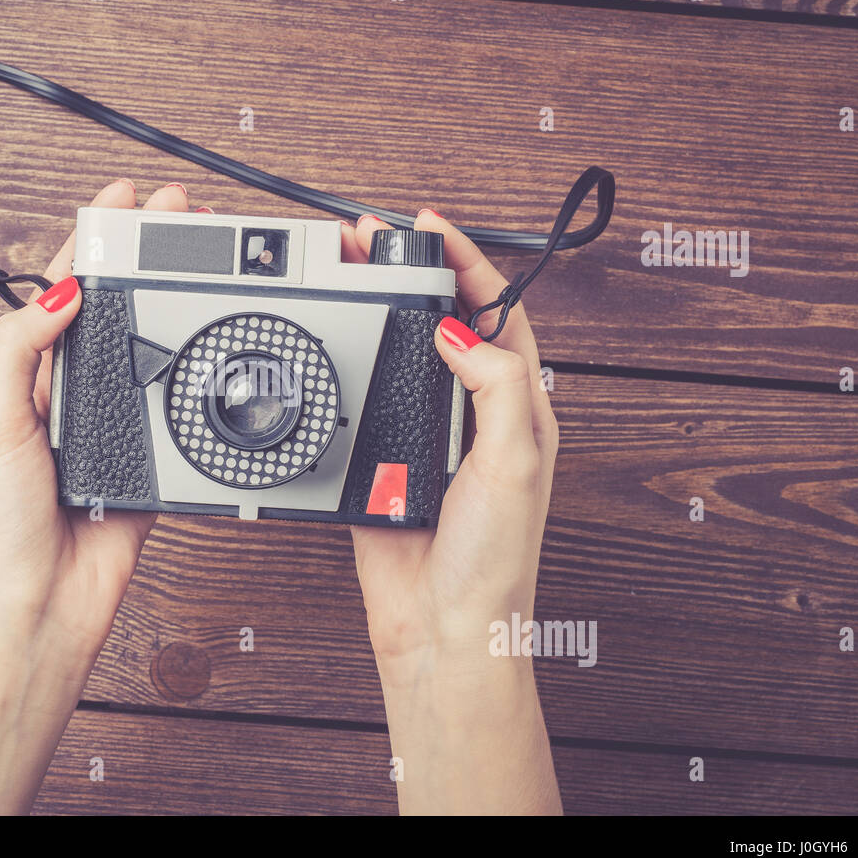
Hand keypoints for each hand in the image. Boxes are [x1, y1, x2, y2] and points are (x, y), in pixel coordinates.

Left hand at [0, 178, 199, 813]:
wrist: (43, 602)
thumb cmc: (2, 527)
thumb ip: (20, 352)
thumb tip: (62, 289)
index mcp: (33, 378)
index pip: (65, 288)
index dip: (95, 238)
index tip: (124, 201)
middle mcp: (75, 394)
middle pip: (118, 306)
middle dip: (148, 254)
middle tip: (182, 214)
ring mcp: (119, 424)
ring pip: (154, 348)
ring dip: (177, 301)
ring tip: (206, 259)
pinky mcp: (154, 459)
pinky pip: (179, 409)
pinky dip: (197, 374)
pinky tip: (216, 343)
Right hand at [341, 209, 561, 813]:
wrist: (443, 627)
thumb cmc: (495, 561)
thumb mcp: (514, 463)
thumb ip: (495, 387)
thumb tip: (458, 331)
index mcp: (519, 410)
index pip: (498, 315)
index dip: (469, 265)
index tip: (431, 229)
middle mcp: (474, 418)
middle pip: (447, 326)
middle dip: (418, 276)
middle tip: (377, 240)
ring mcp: (426, 437)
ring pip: (403, 357)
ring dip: (381, 314)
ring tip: (354, 274)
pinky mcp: (383, 461)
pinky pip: (366, 404)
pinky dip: (352, 370)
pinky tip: (338, 348)